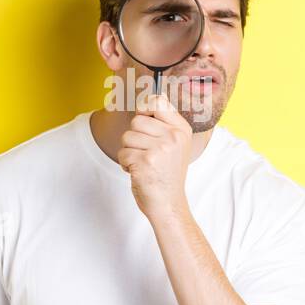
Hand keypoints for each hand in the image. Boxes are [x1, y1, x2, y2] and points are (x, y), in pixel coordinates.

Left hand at [117, 93, 192, 222]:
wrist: (169, 203)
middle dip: (134, 137)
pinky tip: (139, 172)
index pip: (157, 101)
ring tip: (143, 163)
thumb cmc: (167, 174)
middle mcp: (173, 137)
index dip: (144, 108)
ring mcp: (160, 149)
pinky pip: (122, 153)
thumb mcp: (175, 145)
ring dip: (129, 152)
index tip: (143, 119)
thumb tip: (148, 100)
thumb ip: (164, 123)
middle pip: (137, 120)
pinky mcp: (145, 162)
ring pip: (127, 137)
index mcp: (181, 130)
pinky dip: (125, 164)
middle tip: (146, 153)